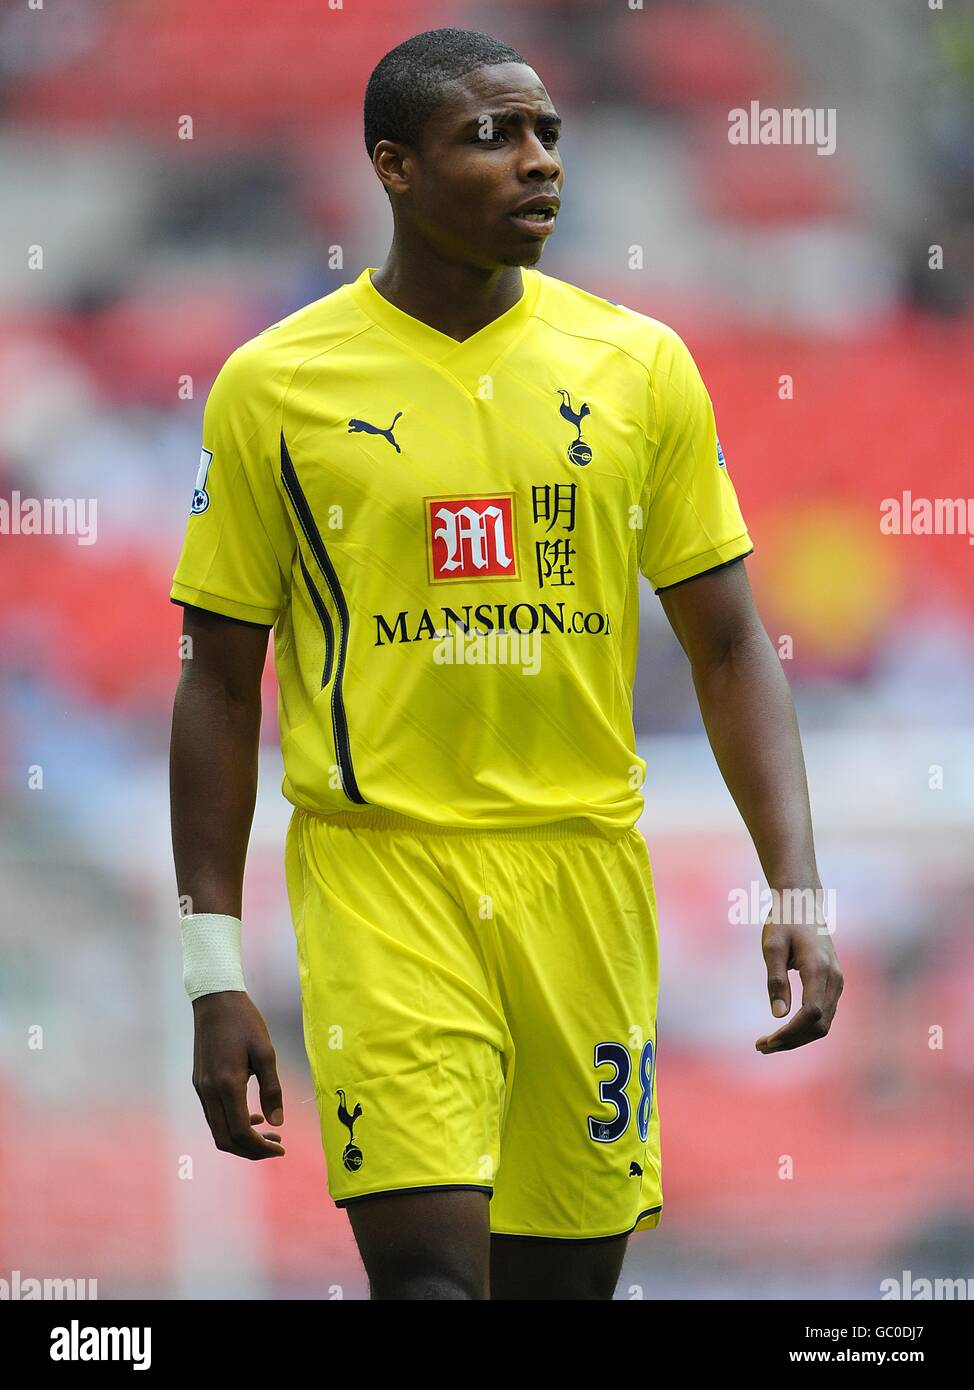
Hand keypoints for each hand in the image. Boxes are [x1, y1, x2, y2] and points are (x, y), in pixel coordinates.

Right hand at [192, 991, 284, 1157]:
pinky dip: (231, 1124)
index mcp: (227, 1084)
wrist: (215, 1000)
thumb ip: (272, 1089)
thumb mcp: (266, 1053)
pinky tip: (250, 1116)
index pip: (240, 1132)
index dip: (260, 1147)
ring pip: (217, 1130)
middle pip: (225, 1139)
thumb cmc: (244, 1022)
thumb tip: (277, 1122)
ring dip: (241, 1139)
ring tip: (268, 1133)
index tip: (280, 1148)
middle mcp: (209, 1091)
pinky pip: (213, 1115)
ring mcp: (201, 1088)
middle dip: (251, 1150)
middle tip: (276, 1145)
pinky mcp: (199, 1082)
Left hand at [755, 896, 843, 1053]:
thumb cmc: (783, 921)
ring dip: (798, 1037)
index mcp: (819, 969)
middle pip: (819, 1025)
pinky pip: (823, 1014)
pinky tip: (783, 1030)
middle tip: (761, 1047)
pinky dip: (804, 1028)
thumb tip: (778, 1015)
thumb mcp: (772, 946)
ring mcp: (837, 982)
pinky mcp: (833, 983)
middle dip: (792, 1041)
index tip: (766, 1041)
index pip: (812, 1014)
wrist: (802, 902)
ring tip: (768, 1043)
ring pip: (824, 1024)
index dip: (791, 1033)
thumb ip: (776, 980)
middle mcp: (834, 979)